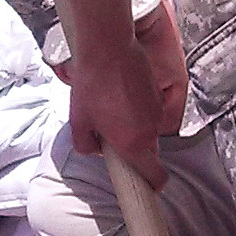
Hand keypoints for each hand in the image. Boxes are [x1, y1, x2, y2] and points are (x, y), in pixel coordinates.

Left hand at [65, 33, 171, 189]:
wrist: (107, 47)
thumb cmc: (91, 85)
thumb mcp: (78, 122)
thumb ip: (87, 146)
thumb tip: (97, 150)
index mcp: (133, 144)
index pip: (155, 176)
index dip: (152, 186)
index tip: (145, 189)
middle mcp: (150, 130)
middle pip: (147, 152)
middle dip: (132, 149)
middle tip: (108, 134)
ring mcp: (157, 110)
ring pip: (147, 130)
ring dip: (133, 127)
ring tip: (110, 107)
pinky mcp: (158, 93)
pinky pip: (149, 111)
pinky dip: (137, 109)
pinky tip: (118, 93)